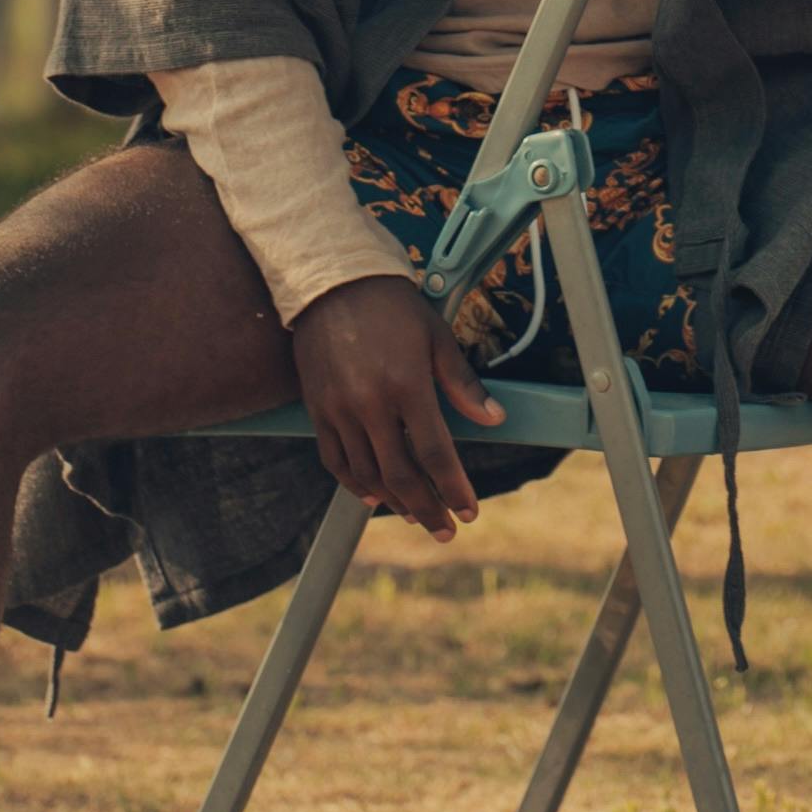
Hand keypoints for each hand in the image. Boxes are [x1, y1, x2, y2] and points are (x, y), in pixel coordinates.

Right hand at [291, 276, 502, 532]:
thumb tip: (495, 419)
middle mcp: (370, 403)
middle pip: (401, 475)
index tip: (470, 512)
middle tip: (445, 529)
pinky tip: (373, 495)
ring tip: (416, 513)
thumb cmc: (393, 306)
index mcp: (406, 385)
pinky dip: (354, 484)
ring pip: (367, 474)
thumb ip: (463, 383)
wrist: (332, 281)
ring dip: (394, 502)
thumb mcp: (436, 337)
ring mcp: (339, 409)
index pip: (436, 452)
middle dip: (427, 508)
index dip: (455, 488)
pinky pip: (335, 460)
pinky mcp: (317, 408)